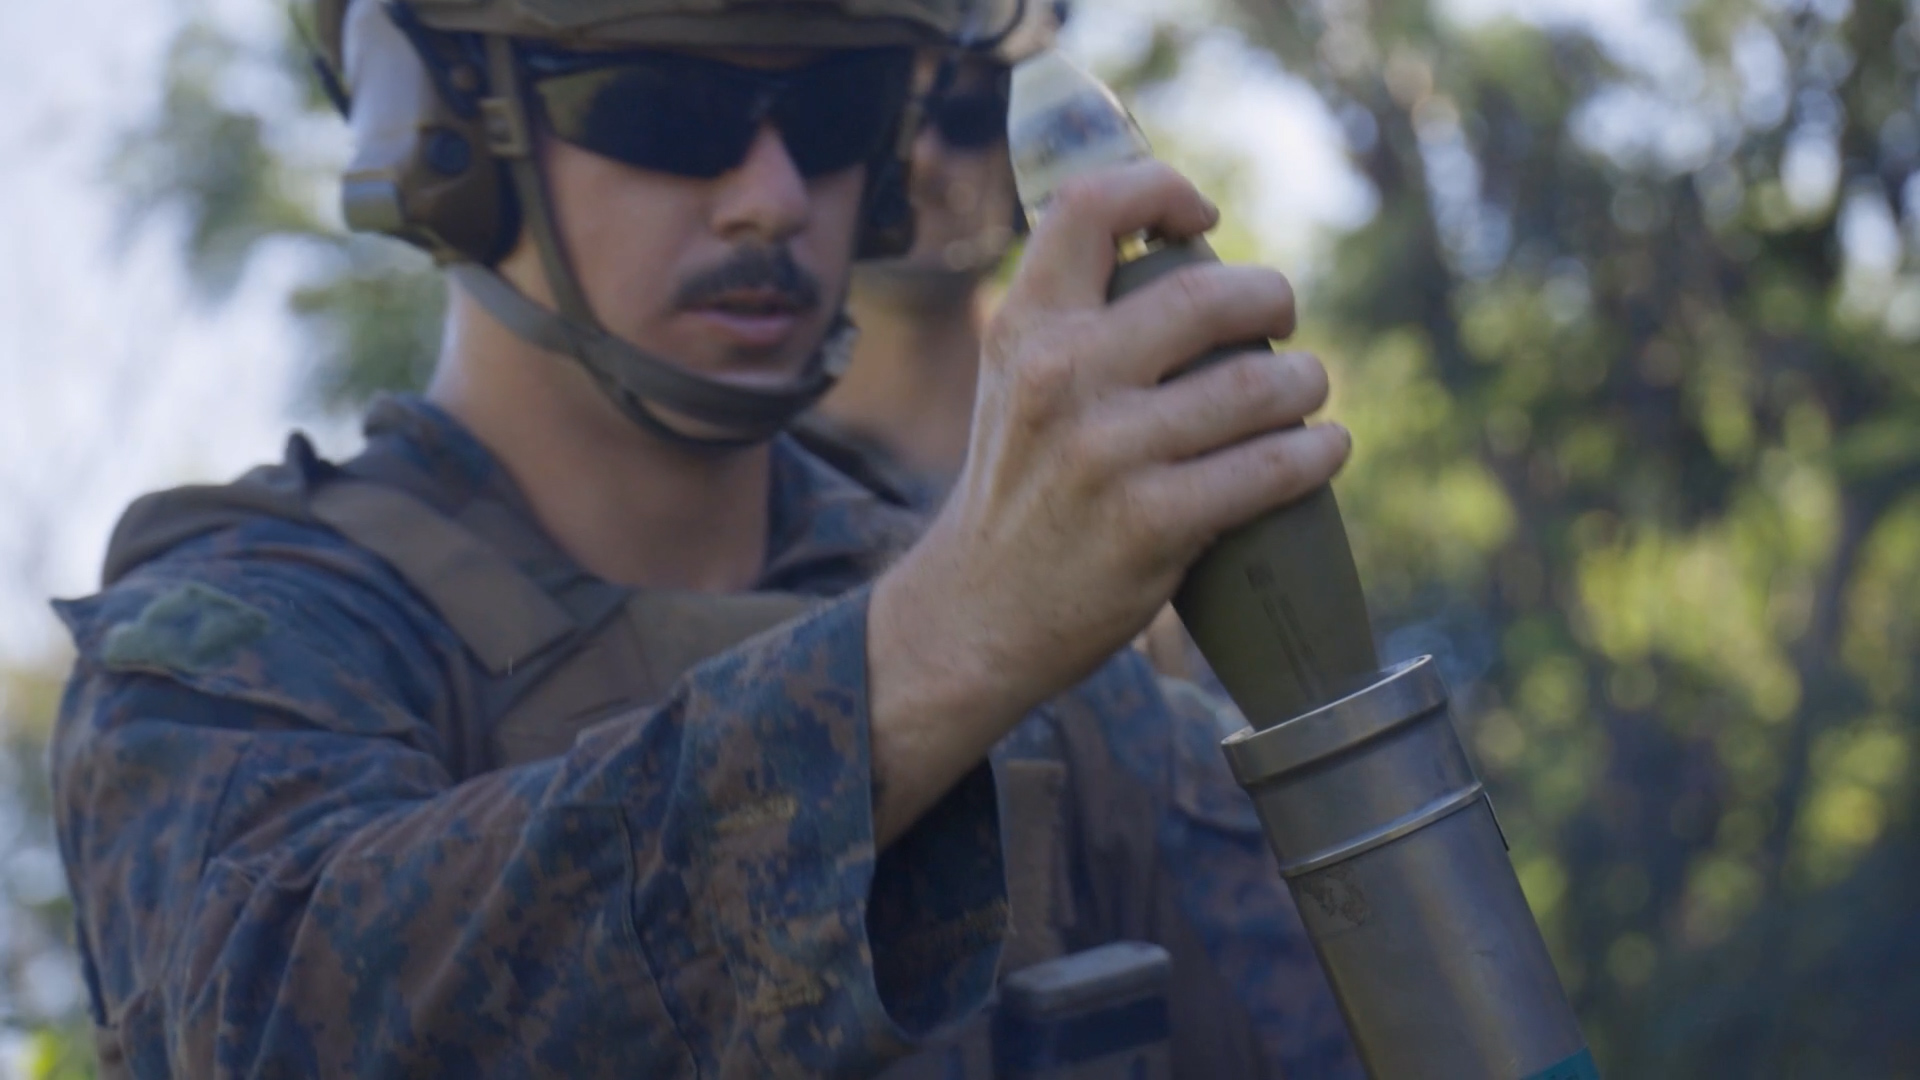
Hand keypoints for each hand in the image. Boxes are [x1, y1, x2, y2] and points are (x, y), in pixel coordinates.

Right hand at [864, 160, 1349, 841]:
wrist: (976, 613)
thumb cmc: (1019, 489)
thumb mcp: (1016, 381)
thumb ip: (1077, 319)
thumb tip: (1188, 254)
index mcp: (1025, 327)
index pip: (1091, 204)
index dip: (1164, 190)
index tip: (1203, 221)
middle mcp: (1060, 377)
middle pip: (1211, 294)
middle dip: (1272, 299)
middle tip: (1281, 321)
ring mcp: (1107, 452)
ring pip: (1260, 385)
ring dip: (1307, 384)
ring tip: (1305, 395)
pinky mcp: (1152, 523)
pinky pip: (1272, 467)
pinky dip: (1318, 453)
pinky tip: (1323, 451)